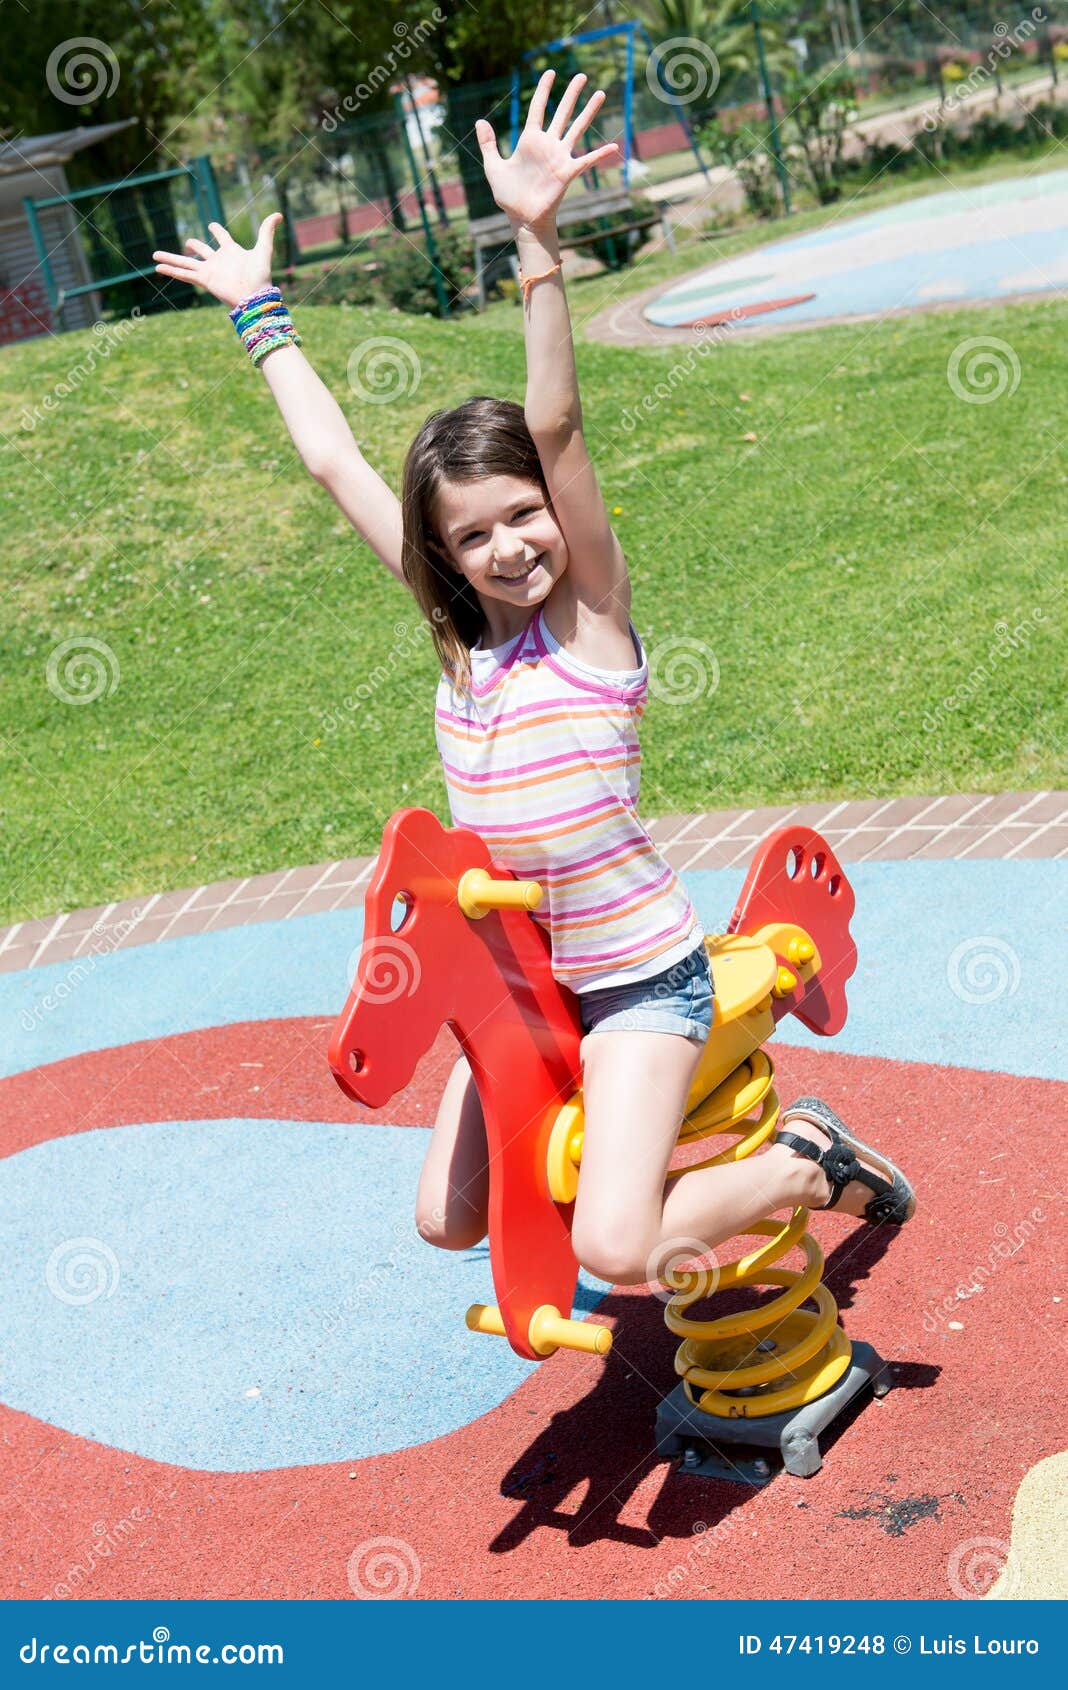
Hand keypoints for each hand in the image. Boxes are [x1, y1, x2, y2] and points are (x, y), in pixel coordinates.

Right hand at [152, 213, 282, 308]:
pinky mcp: (204, 280)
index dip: (217, 230)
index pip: (222, 237)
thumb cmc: (260, 275)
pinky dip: (171, 270)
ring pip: (185, 262)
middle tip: (188, 242)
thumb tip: (279, 214)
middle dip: (195, 246)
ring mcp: (209, 271)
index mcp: (231, 251)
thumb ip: (267, 231)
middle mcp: (218, 261)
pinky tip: (157, 267)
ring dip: (170, 258)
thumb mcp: (264, 249)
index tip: (212, 225)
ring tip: (155, 256)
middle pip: (202, 250)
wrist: (254, 297)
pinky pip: (184, 273)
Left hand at [475, 70, 620, 232]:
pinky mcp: (567, 173)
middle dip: (572, 93)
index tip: (550, 72)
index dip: (543, 90)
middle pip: (562, 113)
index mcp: (530, 140)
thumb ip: (488, 144)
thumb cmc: (508, 195)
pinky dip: (600, 154)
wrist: (522, 218)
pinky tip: (614, 146)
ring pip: (577, 129)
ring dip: (589, 112)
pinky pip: (587, 160)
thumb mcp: (493, 167)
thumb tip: (480, 121)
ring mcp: (559, 157)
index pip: (538, 109)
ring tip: (601, 94)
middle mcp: (547, 145)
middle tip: (582, 75)